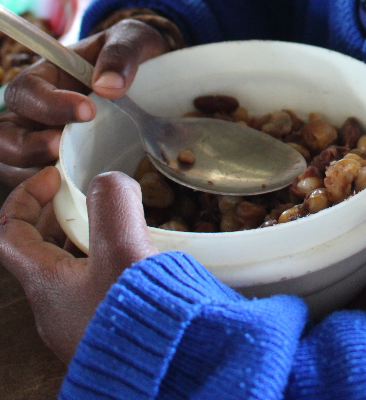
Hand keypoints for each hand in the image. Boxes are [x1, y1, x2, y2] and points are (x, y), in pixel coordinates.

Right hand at [0, 19, 167, 184]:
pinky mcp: (53, 170)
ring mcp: (38, 144)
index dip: (49, 104)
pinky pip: (35, 189)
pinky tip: (74, 196)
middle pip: (4, 136)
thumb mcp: (132, 39)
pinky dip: (48, 197)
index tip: (88, 111)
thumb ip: (121, 53)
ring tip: (70, 177)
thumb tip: (109, 85)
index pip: (28, 91)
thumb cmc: (131, 54)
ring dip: (34, 176)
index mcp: (46, 76)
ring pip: (12, 167)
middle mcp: (32, 113)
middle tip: (61, 149)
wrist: (150, 77)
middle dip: (27, 148)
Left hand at [0, 166, 156, 363]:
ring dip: (88, 237)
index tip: (55, 178)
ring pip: (69, 268)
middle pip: (39, 249)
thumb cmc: (136, 319)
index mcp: (44, 284)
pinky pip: (95, 287)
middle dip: (59, 214)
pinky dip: (108, 261)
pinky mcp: (105, 330)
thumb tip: (109, 181)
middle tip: (86, 195)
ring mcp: (78, 322)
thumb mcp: (121, 246)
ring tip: (118, 220)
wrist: (167, 370)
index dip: (26, 196)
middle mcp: (54, 307)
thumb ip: (112, 201)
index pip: (9, 232)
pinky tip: (137, 255)